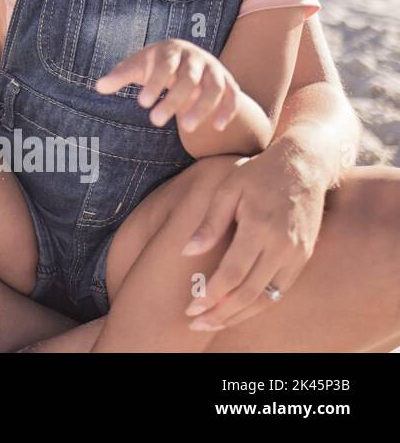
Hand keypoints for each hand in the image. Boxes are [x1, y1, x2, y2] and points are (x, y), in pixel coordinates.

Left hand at [96, 39, 243, 132]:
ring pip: (214, 87)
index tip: (141, 103)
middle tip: (155, 121)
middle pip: (188, 79)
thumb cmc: (157, 64)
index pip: (164, 67)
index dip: (155, 84)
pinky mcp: (228, 81)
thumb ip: (120, 75)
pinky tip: (216, 127)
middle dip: (173, 100)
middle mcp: (196, 58)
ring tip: (186, 128)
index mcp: (171, 51)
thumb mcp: (138, 66)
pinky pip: (232, 95)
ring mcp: (214, 69)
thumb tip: (98, 86)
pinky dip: (228, 110)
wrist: (187, 56)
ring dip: (203, 107)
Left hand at [177, 142, 325, 330]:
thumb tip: (187, 251)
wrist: (303, 166)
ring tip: (212, 323)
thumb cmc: (257, 174)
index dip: (211, 294)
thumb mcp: (227, 189)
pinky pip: (280, 291)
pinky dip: (258, 304)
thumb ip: (209, 223)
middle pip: (250, 292)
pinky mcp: (304, 258)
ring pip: (267, 298)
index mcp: (259, 227)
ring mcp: (297, 254)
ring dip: (239, 315)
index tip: (191, 308)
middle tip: (195, 323)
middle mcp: (282, 246)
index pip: (233, 273)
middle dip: (221, 313)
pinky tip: (238, 310)